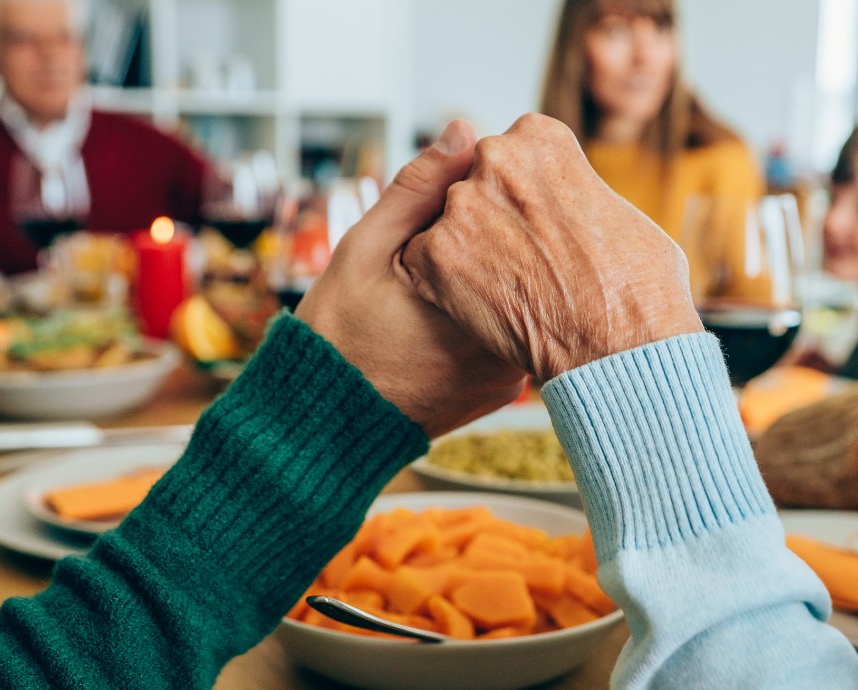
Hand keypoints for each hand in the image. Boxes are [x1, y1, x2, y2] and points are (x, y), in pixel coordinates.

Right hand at [295, 121, 526, 436]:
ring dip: (506, 275)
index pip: (520, 229)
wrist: (326, 426)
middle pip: (532, 267)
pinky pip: (517, 335)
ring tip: (462, 266)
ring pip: (527, 302)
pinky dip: (499, 312)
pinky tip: (464, 304)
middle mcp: (507, 347)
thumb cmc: (336, 336)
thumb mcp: (363, 249)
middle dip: (508, 238)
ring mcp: (510, 375)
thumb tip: (465, 130)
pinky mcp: (505, 391)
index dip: (502, 201)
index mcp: (477, 306)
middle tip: (472, 229)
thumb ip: (417, 190)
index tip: (476, 194)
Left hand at [401, 113, 702, 381]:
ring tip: (506, 289)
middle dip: (490, 218)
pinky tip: (479, 307)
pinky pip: (423, 262)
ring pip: (447, 223)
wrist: (619, 343)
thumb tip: (570, 206)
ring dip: (465, 251)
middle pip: (474, 184)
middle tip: (520, 261)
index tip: (539, 225)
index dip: (523, 196)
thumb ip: (577, 192)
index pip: (511, 155)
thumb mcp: (620, 212)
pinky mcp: (436, 254)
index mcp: (540, 137)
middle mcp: (496, 157)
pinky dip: (441, 286)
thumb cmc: (638, 286)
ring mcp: (462, 204)